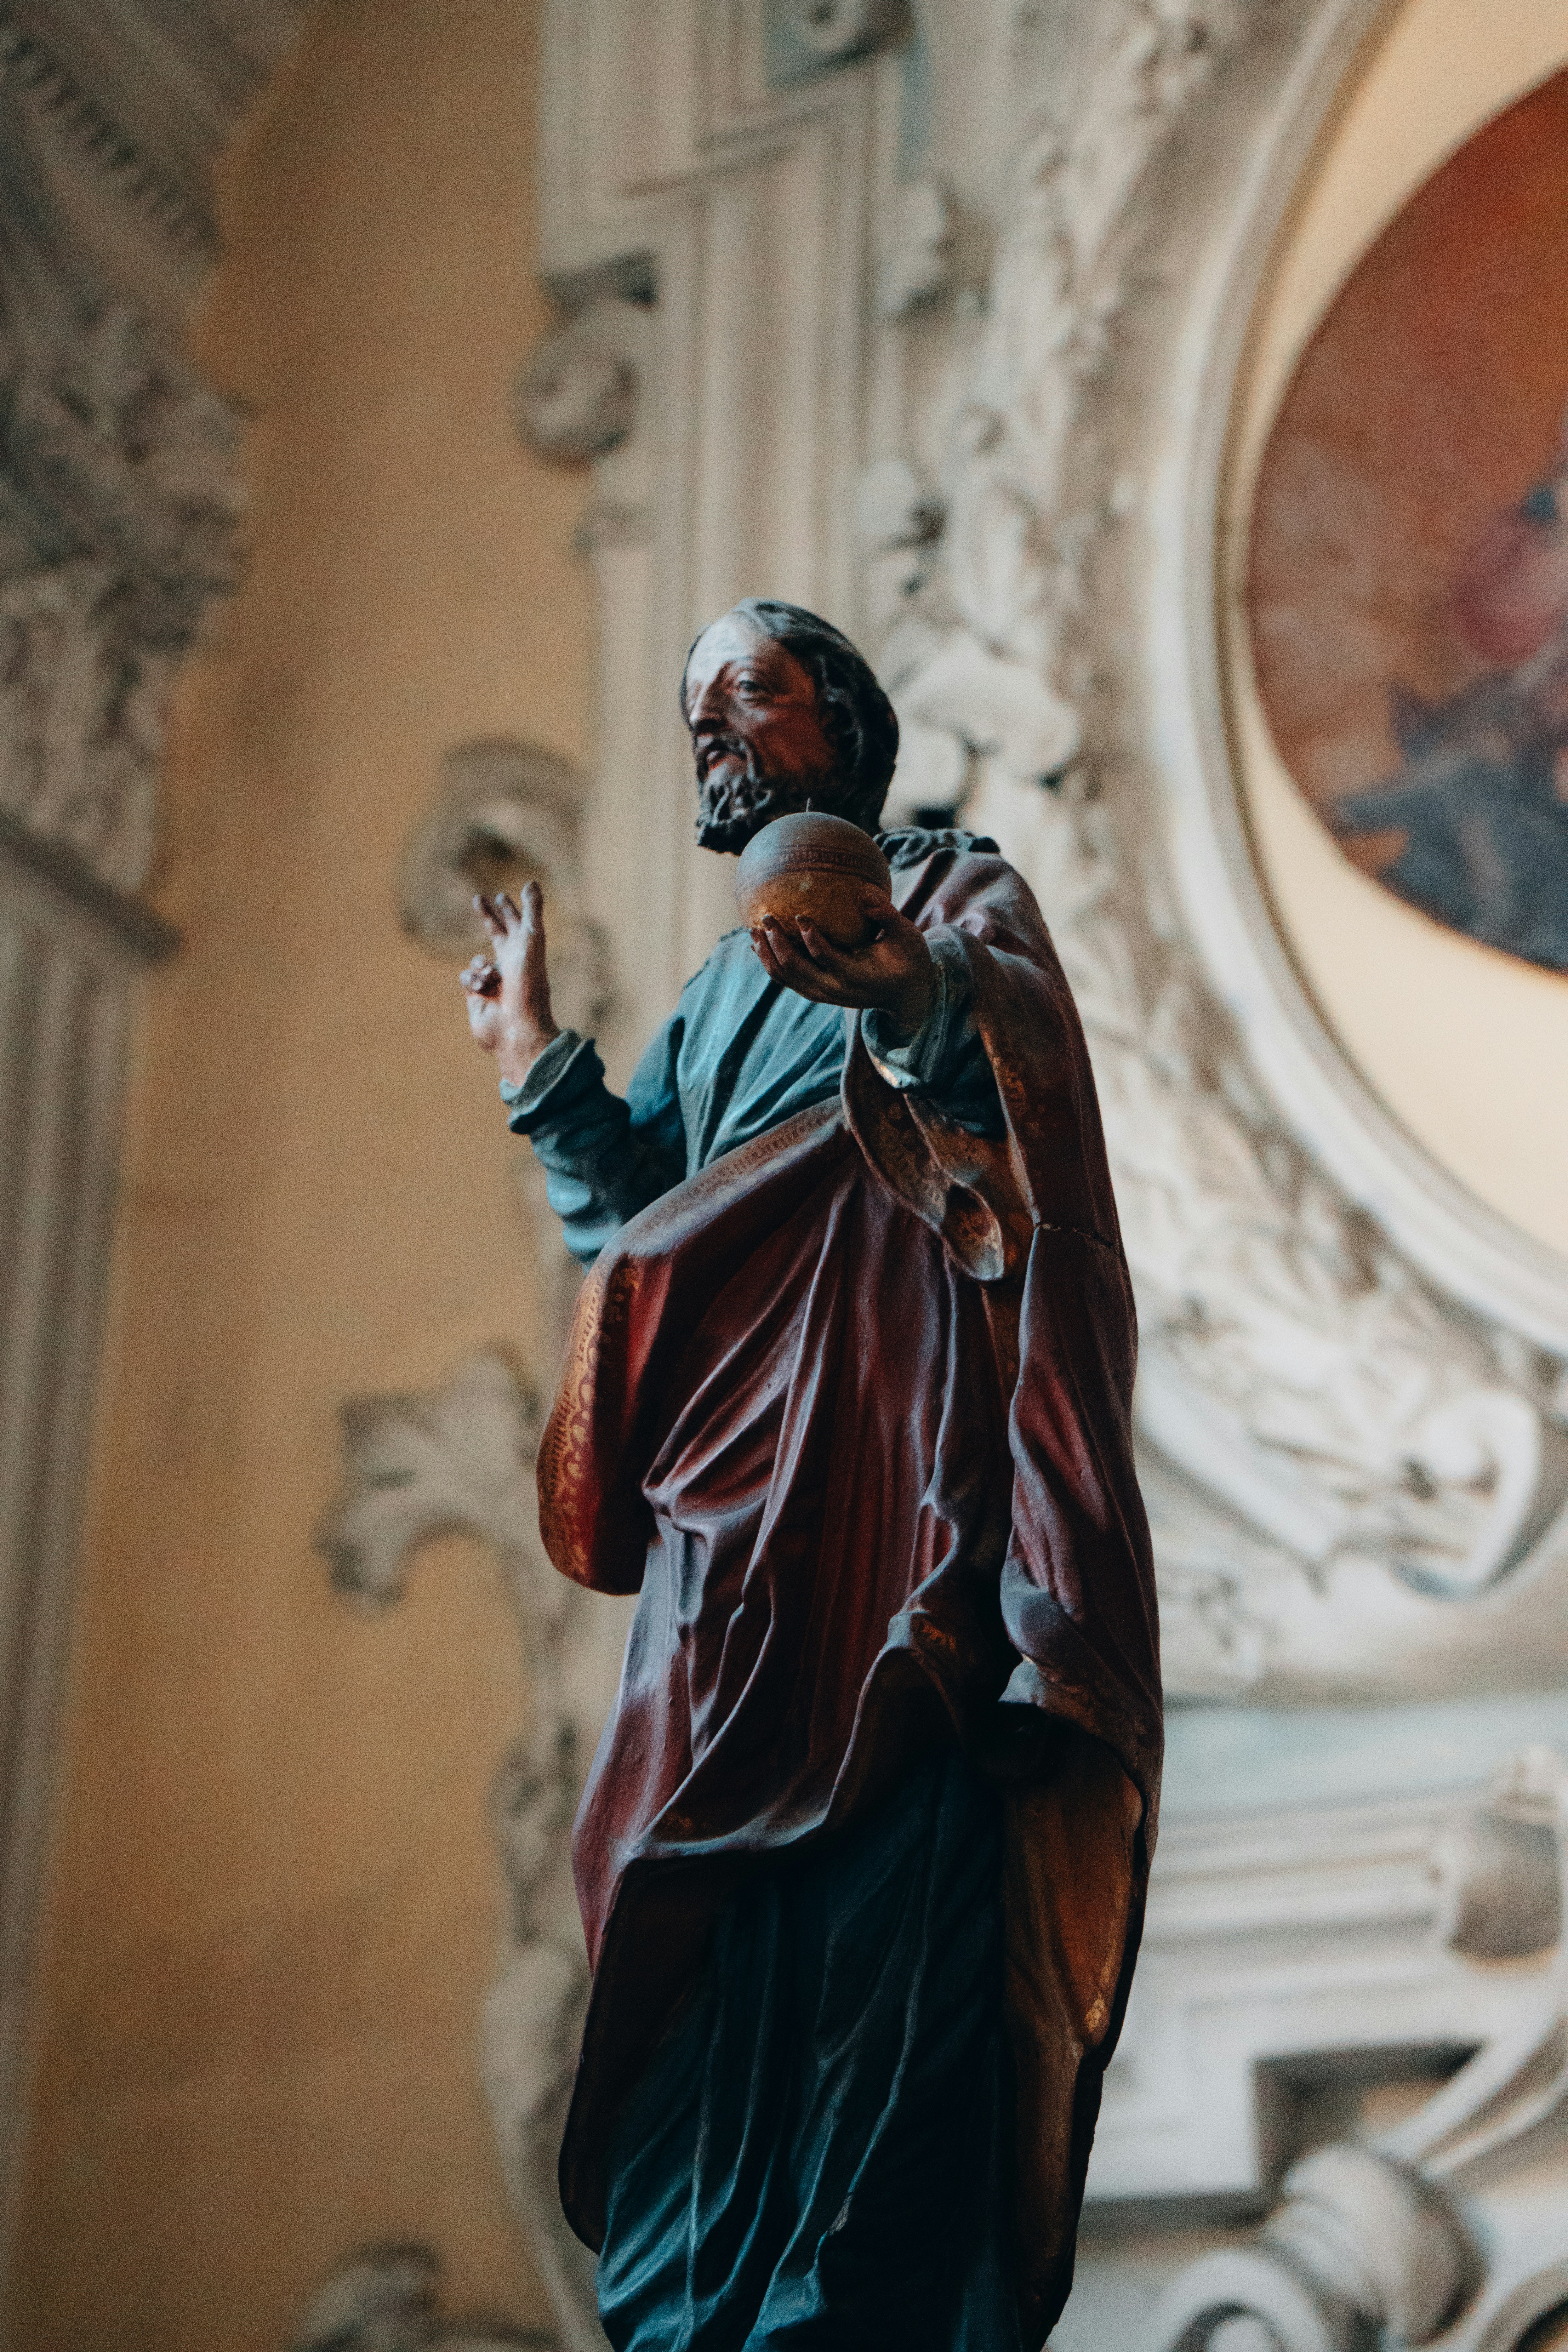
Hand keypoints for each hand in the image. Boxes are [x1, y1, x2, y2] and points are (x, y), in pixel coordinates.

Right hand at [460, 883, 560, 1086]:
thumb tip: (532, 881)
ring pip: (477, 960)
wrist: (517, 1027)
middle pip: (496, 934)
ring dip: (482, 966)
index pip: (514, 924)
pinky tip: (484, 992)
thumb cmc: (528, 984)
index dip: (508, 908)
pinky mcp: (477, 996)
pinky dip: (474, 981)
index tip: (500, 896)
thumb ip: (532, 911)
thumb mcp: (531, 941)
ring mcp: (493, 980)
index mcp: (526, 952)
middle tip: (477, 898)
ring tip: (493, 980)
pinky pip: (467, 978)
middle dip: (487, 916)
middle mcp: (511, 964)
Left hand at [751, 887, 935, 1036]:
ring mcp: (824, 994)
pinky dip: (772, 961)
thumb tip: (864, 891)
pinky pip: (788, 979)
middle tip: (766, 917)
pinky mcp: (817, 994)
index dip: (811, 939)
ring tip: (752, 929)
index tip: (799, 915)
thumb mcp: (906, 936)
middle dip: (778, 944)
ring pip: (786, 978)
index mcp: (858, 976)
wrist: (905, 995)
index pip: (827, 959)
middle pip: (797, 970)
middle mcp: (836, 990)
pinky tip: (761, 942)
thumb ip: (886, 914)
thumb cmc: (907, 958)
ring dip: (767, 955)